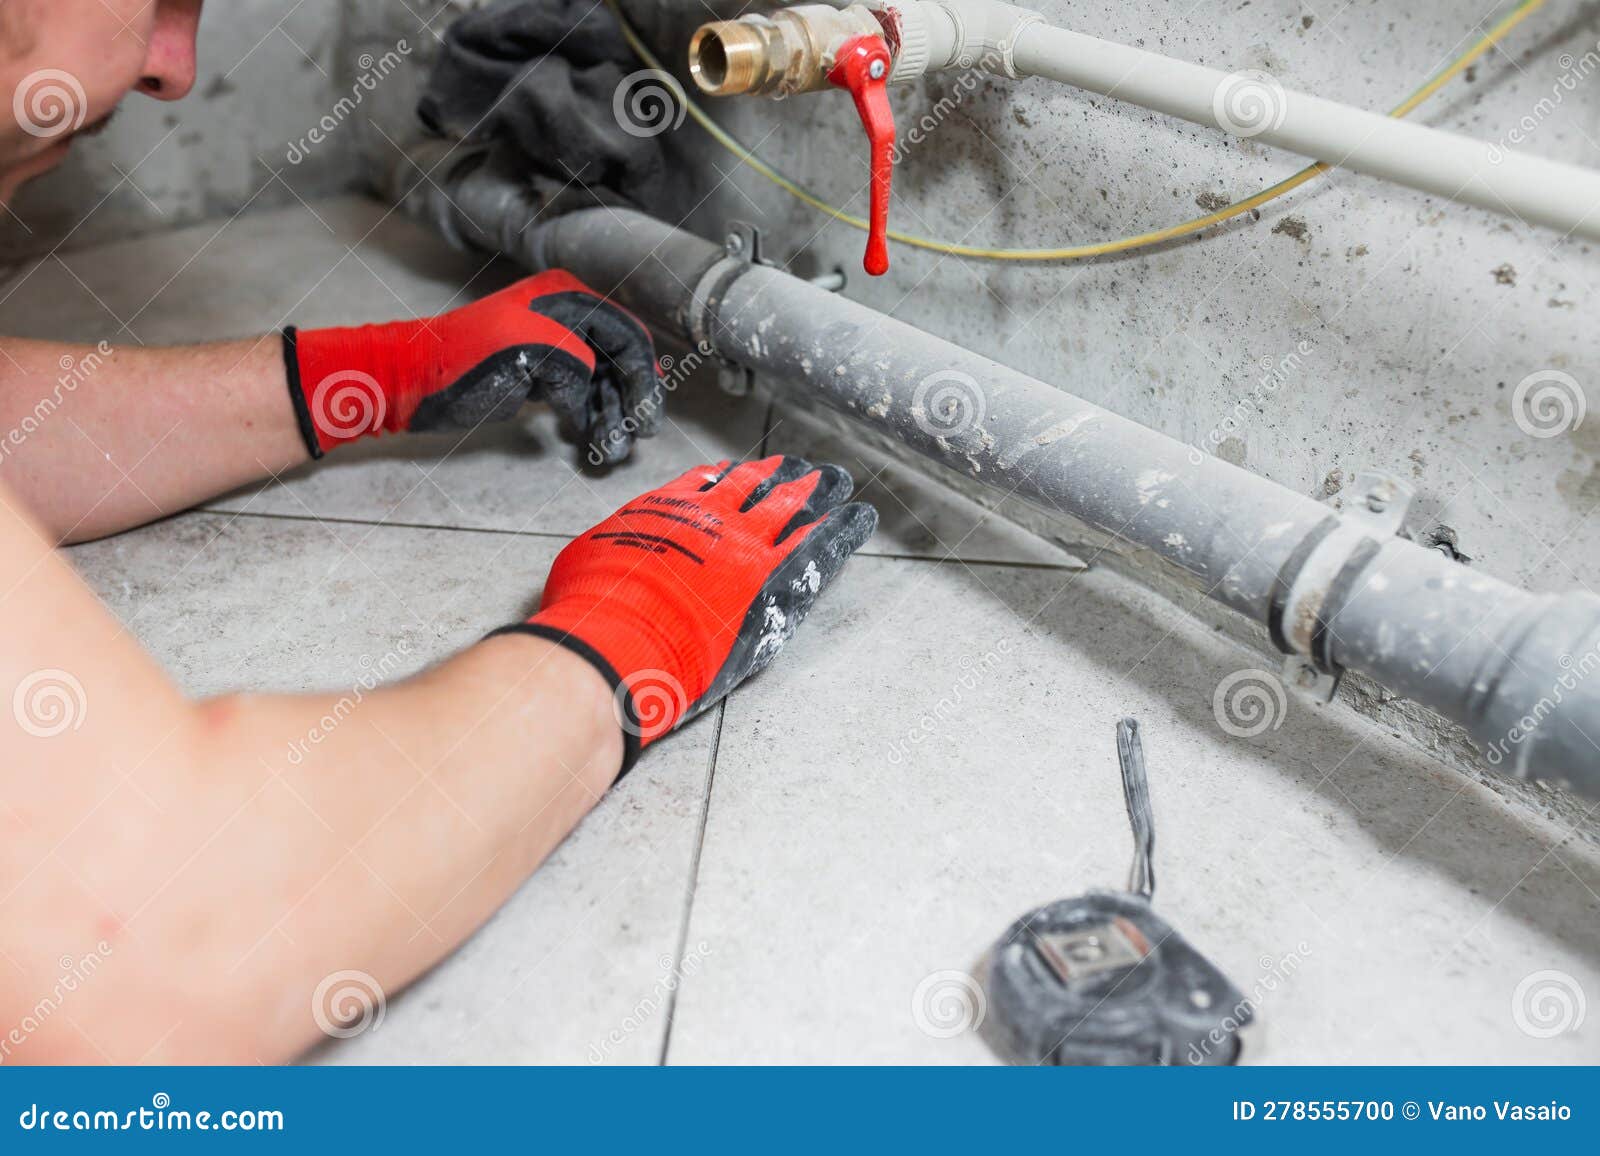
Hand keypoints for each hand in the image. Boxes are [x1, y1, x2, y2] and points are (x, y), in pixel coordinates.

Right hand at [283, 270, 661, 463]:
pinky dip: (585, 419)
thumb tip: (631, 389)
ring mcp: (550, 320)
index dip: (643, 371)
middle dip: (641, 395)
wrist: (412, 374)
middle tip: (646, 431)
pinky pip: (579, 390)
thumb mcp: (535, 359)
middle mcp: (562, 297)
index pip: (623, 329)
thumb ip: (578, 364)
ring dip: (617, 415)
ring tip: (619, 447)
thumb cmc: (469, 370)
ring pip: (608, 371)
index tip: (650, 407)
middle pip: (626, 346)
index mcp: (563, 290)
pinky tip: (587, 441)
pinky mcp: (538, 350)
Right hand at [493, 456, 878, 773]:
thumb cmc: (594, 607)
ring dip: (818, 492)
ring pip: (794, 508)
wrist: (623, 634)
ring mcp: (749, 547)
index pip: (705, 485)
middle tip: (800, 467)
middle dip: (780, 477)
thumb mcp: (585, 562)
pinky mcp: (777, 581)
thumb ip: (607, 552)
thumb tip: (602, 557)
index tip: (742, 469)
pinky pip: (821, 548)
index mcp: (667, 512)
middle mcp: (712, 520)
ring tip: (836, 479)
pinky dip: (843, 530)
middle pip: (755, 487)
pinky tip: (861, 517)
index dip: (728, 477)